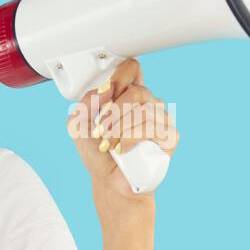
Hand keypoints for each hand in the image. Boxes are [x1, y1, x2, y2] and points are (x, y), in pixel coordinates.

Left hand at [66, 57, 179, 206]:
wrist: (109, 181)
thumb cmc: (98, 153)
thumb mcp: (79, 125)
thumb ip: (85, 103)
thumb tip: (103, 90)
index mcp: (128, 95)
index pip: (132, 69)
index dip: (118, 78)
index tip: (105, 94)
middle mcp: (147, 104)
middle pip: (137, 91)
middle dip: (114, 112)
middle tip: (102, 130)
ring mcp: (161, 119)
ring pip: (143, 110)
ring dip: (119, 128)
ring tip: (109, 143)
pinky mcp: (170, 137)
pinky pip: (153, 128)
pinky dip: (131, 137)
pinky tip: (123, 148)